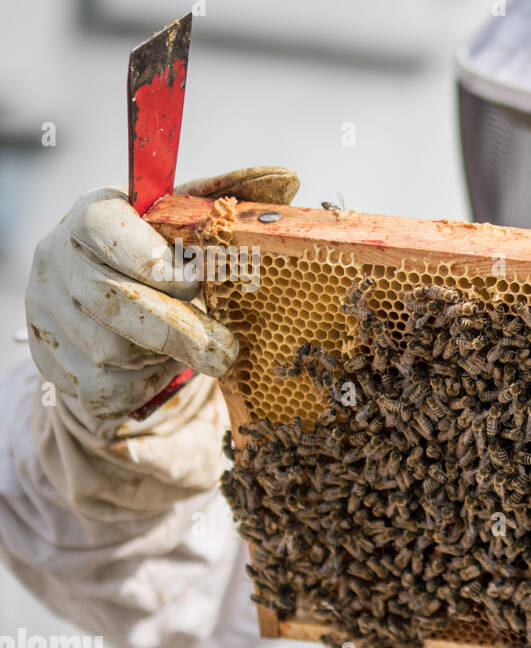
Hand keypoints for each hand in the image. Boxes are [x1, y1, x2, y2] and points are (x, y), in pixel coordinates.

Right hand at [24, 166, 297, 421]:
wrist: (104, 306)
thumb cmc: (159, 255)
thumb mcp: (187, 223)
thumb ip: (229, 198)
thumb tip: (286, 179)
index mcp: (91, 216)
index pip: (107, 228)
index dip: (157, 259)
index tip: (200, 279)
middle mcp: (58, 261)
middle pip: (114, 301)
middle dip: (180, 330)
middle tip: (227, 351)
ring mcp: (48, 314)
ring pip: (112, 351)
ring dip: (161, 357)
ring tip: (183, 346)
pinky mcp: (52, 364)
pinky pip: (104, 390)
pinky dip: (141, 387)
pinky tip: (154, 367)